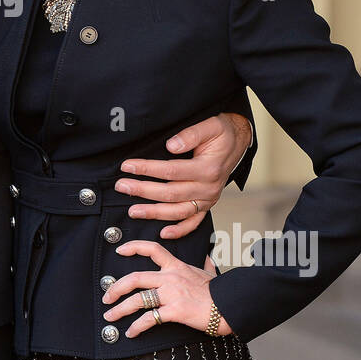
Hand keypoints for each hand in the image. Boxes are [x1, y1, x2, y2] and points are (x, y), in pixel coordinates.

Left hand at [102, 244, 231, 338]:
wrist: (229, 307)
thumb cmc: (221, 292)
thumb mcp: (210, 272)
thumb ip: (205, 263)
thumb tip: (207, 256)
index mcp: (176, 266)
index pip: (152, 249)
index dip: (133, 247)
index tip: (120, 250)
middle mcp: (170, 278)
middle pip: (135, 278)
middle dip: (116, 288)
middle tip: (106, 297)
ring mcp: (171, 294)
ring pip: (137, 299)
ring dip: (120, 309)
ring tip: (110, 317)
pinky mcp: (174, 311)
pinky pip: (149, 319)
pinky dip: (136, 327)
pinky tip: (130, 332)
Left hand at [114, 112, 251, 239]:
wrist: (238, 142)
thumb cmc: (222, 134)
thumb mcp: (210, 126)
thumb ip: (191, 135)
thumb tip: (171, 146)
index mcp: (208, 168)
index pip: (171, 171)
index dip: (147, 169)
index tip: (127, 166)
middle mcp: (209, 187)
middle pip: (170, 193)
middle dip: (143, 191)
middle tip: (122, 187)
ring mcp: (208, 198)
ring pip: (178, 211)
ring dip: (154, 213)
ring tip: (133, 211)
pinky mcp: (207, 205)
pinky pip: (194, 222)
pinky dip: (180, 230)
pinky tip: (163, 233)